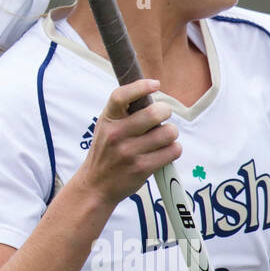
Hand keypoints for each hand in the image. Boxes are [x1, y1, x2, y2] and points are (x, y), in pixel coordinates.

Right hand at [77, 78, 181, 206]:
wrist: (96, 186)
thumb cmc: (106, 152)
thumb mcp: (106, 127)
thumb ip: (123, 112)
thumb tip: (152, 93)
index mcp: (107, 119)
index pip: (121, 96)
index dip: (141, 86)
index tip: (155, 84)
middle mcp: (116, 134)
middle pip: (154, 113)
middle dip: (165, 112)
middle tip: (163, 116)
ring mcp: (129, 152)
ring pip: (168, 132)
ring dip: (171, 133)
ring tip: (163, 138)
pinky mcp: (141, 168)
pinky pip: (172, 151)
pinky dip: (174, 150)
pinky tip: (165, 152)